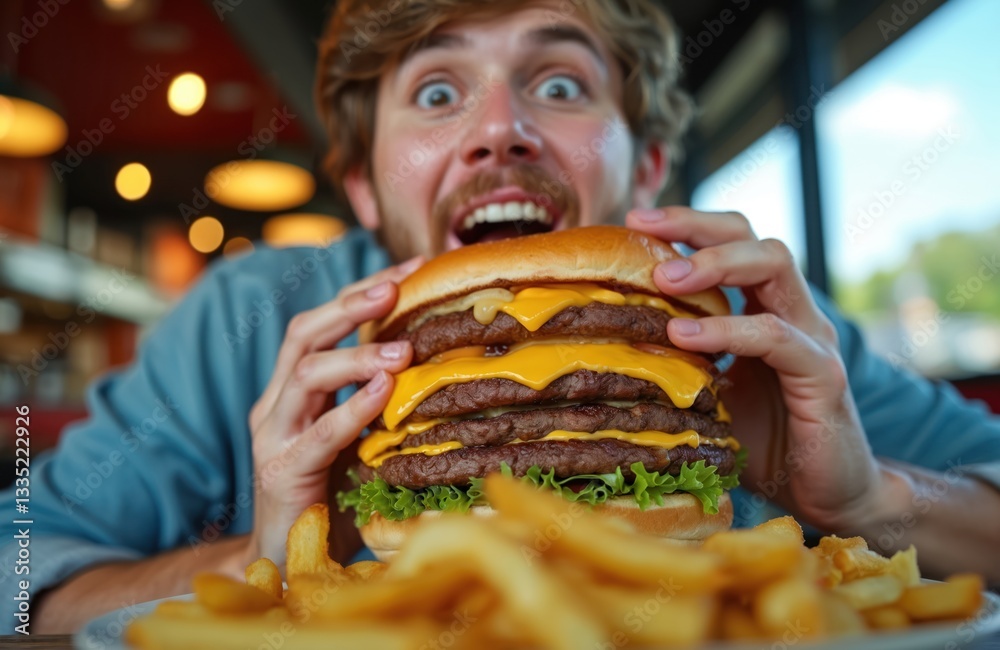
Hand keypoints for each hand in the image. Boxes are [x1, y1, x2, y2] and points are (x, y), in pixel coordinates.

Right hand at [245, 256, 422, 567]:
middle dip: (351, 305)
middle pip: (303, 334)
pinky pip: (319, 433)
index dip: (360, 293)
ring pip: (305, 373)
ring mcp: (274, 437)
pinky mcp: (283, 472)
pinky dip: (352, 408)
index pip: (321, 326)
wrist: (289, 560)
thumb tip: (434, 363)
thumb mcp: (355, 438)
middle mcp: (276, 405)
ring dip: (355, 354)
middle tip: (396, 286)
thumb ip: (375, 402)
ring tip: (401, 349)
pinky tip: (383, 391)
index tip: (409, 268)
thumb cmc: (332, 496)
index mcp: (292, 391)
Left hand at [626, 207, 884, 531]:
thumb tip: (606, 344)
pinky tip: (686, 336)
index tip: (635, 219)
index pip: (731, 242)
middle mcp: (791, 311)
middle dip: (697, 227)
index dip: (687, 224)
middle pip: (752, 237)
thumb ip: (675, 361)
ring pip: (775, 267)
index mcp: (763, 308)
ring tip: (666, 279)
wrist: (824, 492)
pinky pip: (777, 337)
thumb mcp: (707, 392)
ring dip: (715, 266)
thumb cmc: (760, 441)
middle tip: (646, 230)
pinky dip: (730, 330)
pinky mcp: (823, 375)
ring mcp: (811, 338)